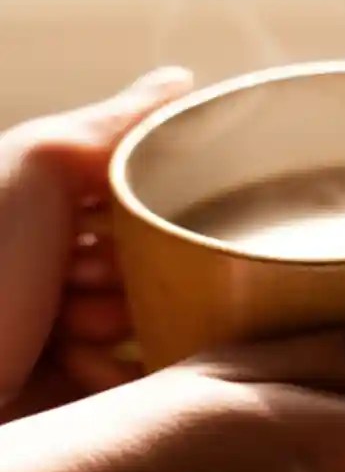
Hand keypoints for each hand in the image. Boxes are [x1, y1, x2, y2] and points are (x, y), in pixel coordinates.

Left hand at [0, 67, 193, 419]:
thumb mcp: (36, 168)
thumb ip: (112, 126)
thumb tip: (181, 80)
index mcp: (44, 207)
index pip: (144, 192)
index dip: (151, 205)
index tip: (118, 220)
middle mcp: (52, 263)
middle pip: (156, 257)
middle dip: (139, 272)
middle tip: (81, 282)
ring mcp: (62, 330)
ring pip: (154, 321)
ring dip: (126, 329)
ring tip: (66, 336)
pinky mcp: (74, 391)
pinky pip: (137, 381)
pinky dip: (115, 378)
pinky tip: (75, 376)